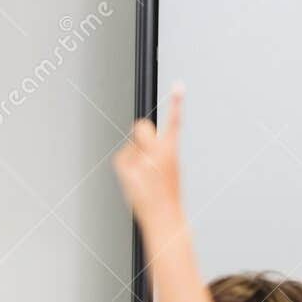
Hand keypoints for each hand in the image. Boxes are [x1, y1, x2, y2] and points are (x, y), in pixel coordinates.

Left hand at [113, 89, 184, 225]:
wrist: (162, 215)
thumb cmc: (168, 193)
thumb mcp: (172, 167)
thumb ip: (160, 149)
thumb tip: (144, 135)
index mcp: (171, 151)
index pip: (174, 122)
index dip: (176, 103)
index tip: (179, 86)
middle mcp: (153, 153)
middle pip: (141, 126)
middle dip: (142, 132)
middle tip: (146, 147)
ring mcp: (137, 160)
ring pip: (131, 145)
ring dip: (135, 154)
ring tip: (143, 174)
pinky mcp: (123, 168)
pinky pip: (123, 156)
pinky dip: (128, 163)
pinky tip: (135, 177)